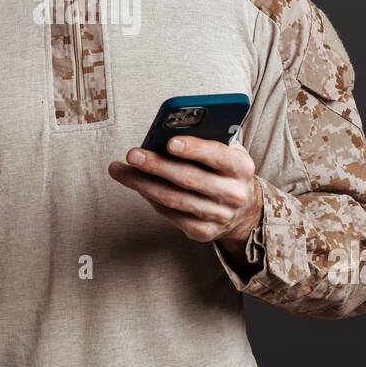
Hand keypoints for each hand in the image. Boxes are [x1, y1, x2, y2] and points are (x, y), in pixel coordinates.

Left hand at [107, 135, 262, 248]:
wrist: (244, 209)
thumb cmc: (224, 169)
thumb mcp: (226, 151)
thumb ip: (206, 139)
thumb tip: (165, 134)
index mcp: (242, 167)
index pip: (218, 156)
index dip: (194, 149)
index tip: (169, 141)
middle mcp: (234, 194)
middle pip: (189, 179)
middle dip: (157, 166)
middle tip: (132, 154)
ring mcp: (220, 216)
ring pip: (174, 199)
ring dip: (143, 184)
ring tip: (121, 170)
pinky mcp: (205, 233)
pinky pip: (171, 215)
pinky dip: (151, 199)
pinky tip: (137, 185)